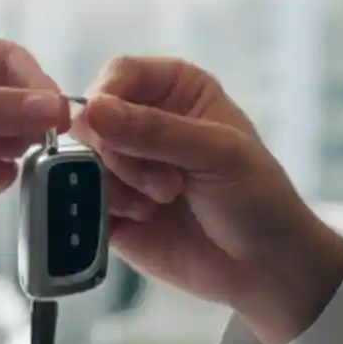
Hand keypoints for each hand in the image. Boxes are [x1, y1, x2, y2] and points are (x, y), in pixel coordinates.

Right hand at [70, 58, 342, 343]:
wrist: (261, 268)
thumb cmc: (256, 198)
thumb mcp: (216, 153)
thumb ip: (154, 131)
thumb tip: (94, 111)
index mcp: (174, 90)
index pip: (119, 75)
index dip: (106, 98)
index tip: (110, 128)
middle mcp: (144, 123)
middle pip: (92, 121)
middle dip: (119, 155)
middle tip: (167, 186)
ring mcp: (125, 168)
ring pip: (81, 163)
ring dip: (117, 187)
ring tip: (161, 204)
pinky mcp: (111, 209)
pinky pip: (80, 202)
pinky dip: (104, 212)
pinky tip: (143, 220)